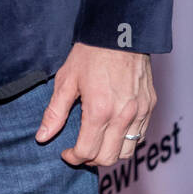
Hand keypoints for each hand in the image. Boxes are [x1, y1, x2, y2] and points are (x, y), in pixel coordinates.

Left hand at [36, 42, 155, 167]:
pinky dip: (126, 141)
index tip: (66, 153)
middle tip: (79, 150)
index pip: (87, 151)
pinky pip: (140, 136)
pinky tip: (113, 130)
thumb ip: (54, 112)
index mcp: (99, 111)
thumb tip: (42, 137)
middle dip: (90, 160)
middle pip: (108, 158)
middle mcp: (123, 116)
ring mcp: (140, 113)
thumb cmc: (90, 54)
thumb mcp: (66, 80)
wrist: (119, 33)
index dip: (73, 157)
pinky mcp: (150, 107)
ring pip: (127, 152)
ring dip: (110, 153)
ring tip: (96, 142)